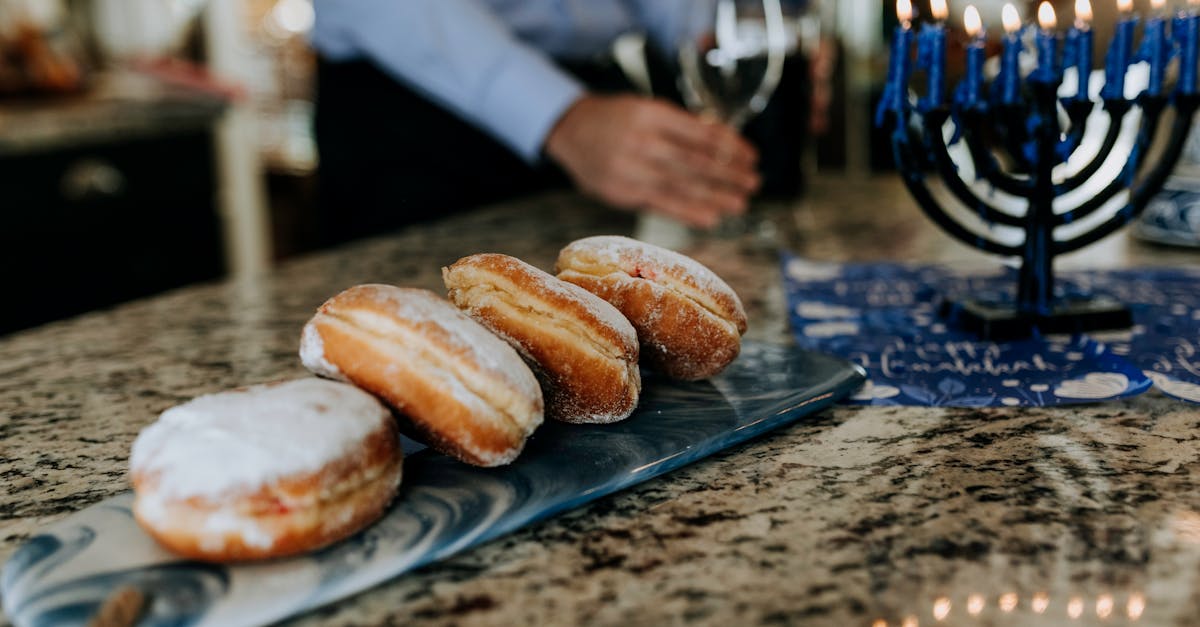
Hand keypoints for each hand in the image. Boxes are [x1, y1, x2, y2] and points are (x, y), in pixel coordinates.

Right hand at [544, 94, 759, 227]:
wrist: (570, 130)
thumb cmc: (617, 119)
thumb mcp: (647, 108)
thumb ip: (679, 127)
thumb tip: (723, 143)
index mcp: (651, 115)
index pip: (699, 134)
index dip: (729, 147)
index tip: (751, 156)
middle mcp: (641, 142)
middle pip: (693, 162)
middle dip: (727, 174)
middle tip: (753, 182)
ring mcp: (629, 169)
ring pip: (680, 186)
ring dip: (714, 196)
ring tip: (740, 203)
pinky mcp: (621, 192)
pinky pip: (661, 204)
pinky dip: (688, 212)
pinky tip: (711, 217)